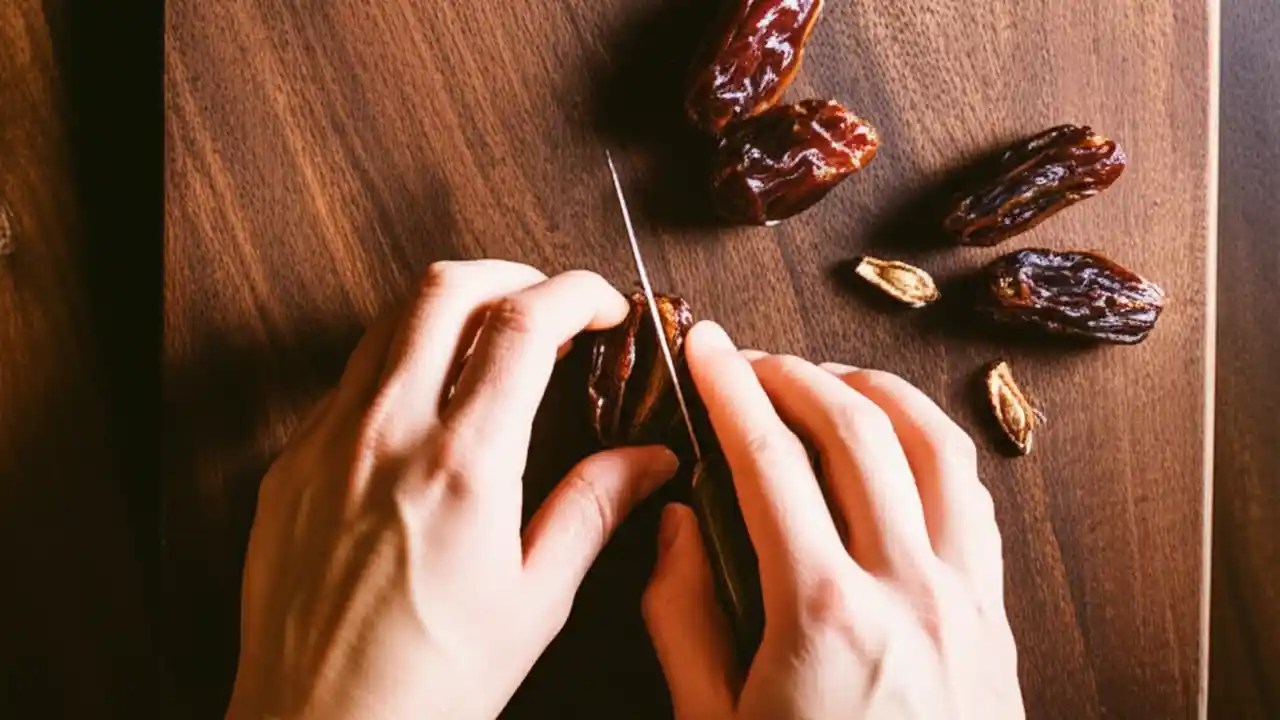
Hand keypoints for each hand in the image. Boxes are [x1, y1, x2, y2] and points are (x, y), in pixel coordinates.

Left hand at [226, 261, 677, 719]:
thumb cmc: (430, 684)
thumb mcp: (535, 601)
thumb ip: (592, 509)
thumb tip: (650, 460)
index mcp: (461, 467)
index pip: (524, 325)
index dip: (575, 292)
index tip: (602, 305)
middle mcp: (385, 435)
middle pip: (444, 289)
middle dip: (509, 275)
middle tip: (548, 305)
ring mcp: (326, 443)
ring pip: (387, 321)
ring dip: (449, 308)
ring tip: (491, 342)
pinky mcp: (290, 464)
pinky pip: (349, 377)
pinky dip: (399, 360)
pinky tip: (427, 405)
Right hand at [642, 322, 1023, 718]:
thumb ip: (680, 616)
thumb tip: (677, 521)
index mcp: (822, 615)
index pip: (766, 458)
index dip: (728, 386)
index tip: (704, 346)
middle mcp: (906, 590)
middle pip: (853, 431)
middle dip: (794, 375)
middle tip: (751, 361)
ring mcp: (964, 600)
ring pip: (934, 447)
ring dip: (875, 394)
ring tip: (827, 381)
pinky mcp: (996, 619)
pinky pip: (975, 499)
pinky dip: (934, 448)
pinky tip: (899, 447)